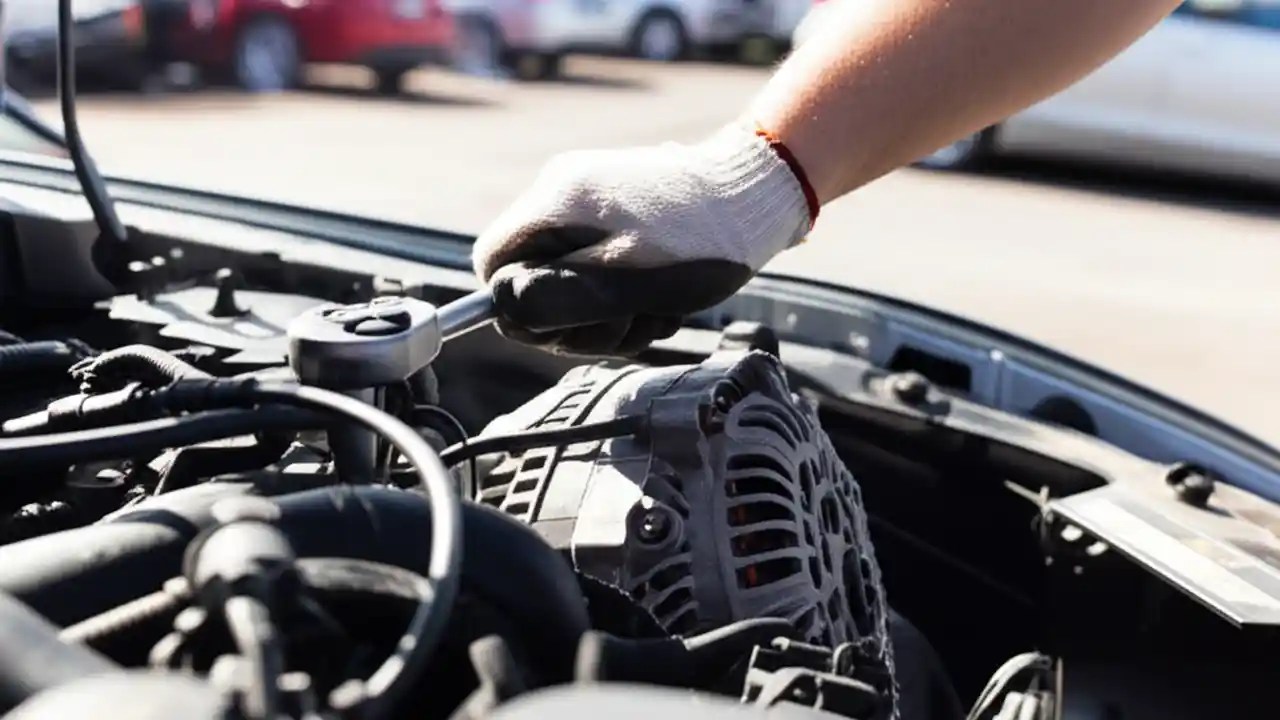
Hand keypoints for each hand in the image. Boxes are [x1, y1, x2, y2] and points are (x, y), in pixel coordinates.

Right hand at [473, 123, 811, 355]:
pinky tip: (664, 298)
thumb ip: (560, 297)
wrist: (762, 197)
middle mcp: (563, 191)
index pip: (493, 263)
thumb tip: (505, 309)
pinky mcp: (619, 212)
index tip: (567, 323)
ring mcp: (591, 200)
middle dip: (578, 317)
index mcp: (557, 201)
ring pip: (569, 282)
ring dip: (610, 313)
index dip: (519, 305)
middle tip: (628, 320)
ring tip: (657, 308)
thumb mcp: (628, 282)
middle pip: (531, 280)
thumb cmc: (703, 243)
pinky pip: (599, 269)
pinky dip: (627, 295)